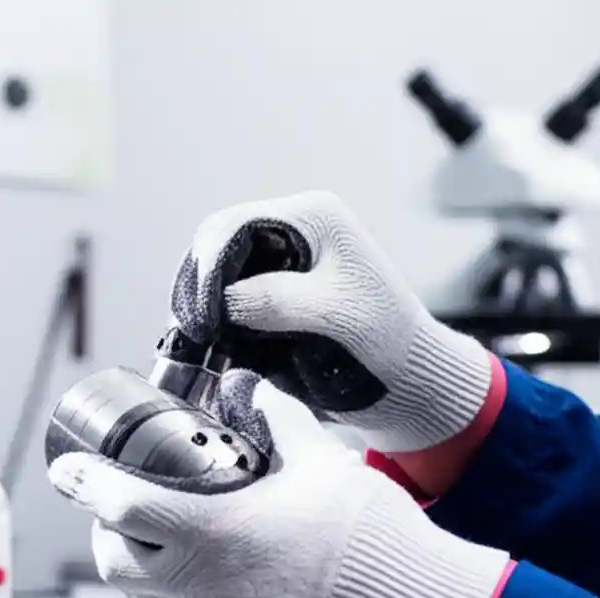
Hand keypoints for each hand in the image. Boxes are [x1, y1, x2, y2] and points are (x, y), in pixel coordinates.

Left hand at [48, 375, 508, 597]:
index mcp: (206, 531)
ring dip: (157, 572)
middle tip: (126, 512)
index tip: (66, 473)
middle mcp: (195, 589)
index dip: (83, 484)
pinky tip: (241, 595)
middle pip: (115, 559)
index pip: (116, 503)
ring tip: (190, 548)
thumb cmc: (368, 540)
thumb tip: (252, 388)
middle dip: (109, 532)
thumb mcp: (323, 462)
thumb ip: (277, 418)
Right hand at [171, 190, 490, 451]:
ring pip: (219, 269)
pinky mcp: (277, 292)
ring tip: (196, 336)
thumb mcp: (333, 314)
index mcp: (313, 218)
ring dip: (202, 301)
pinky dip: (215, 317)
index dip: (208, 265)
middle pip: (219, 242)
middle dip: (199, 283)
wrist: (409, 377)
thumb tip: (222, 300)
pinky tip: (209, 340)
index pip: (236, 224)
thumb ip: (277, 301)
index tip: (201, 313)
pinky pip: (229, 295)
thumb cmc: (387, 338)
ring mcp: (284, 261)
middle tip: (190, 327)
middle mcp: (294, 231)